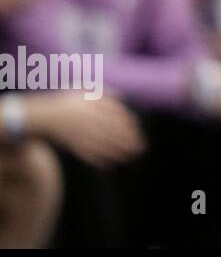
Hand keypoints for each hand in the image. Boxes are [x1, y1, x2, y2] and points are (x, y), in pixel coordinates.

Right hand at [21, 94, 144, 167]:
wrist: (41, 117)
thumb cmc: (65, 104)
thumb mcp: (83, 92)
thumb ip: (103, 94)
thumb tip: (122, 96)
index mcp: (92, 105)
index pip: (117, 115)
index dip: (130, 125)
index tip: (138, 130)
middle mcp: (88, 118)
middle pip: (114, 130)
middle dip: (130, 140)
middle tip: (141, 147)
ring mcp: (81, 132)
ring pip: (104, 143)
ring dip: (120, 151)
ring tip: (132, 156)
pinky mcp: (73, 144)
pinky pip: (89, 153)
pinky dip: (101, 159)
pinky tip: (111, 164)